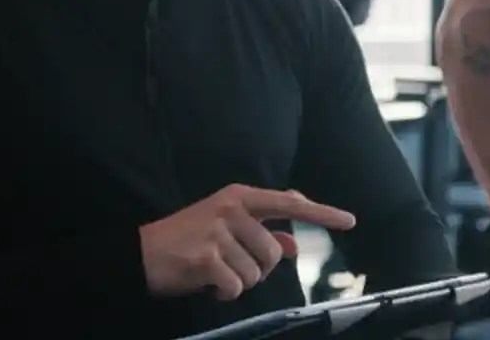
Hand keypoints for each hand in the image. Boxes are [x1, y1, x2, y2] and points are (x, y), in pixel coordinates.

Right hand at [140, 184, 355, 300]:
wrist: (139, 254)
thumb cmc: (187, 240)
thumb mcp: (226, 228)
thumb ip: (263, 232)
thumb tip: (295, 245)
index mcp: (240, 197)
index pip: (290, 204)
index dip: (322, 213)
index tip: (350, 221)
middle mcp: (233, 209)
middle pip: (275, 252)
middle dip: (259, 269)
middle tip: (232, 265)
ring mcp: (219, 232)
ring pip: (257, 273)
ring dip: (239, 281)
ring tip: (215, 272)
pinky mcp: (206, 257)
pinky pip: (236, 287)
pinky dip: (225, 293)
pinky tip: (207, 284)